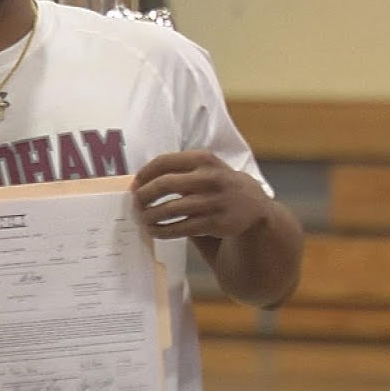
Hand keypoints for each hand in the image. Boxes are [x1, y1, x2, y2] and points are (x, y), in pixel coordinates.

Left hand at [130, 150, 271, 240]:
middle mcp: (208, 178)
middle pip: (164, 185)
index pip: (164, 162)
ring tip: (142, 219)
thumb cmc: (222, 184)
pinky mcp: (214, 223)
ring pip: (170, 209)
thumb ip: (182, 170)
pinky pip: (181, 228)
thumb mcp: (208, 168)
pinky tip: (155, 231)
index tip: (135, 183)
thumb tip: (143, 181)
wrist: (254, 206)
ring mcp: (212, 202)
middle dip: (144, 195)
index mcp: (203, 159)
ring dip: (150, 215)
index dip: (144, 173)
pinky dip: (163, 231)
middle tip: (135, 203)